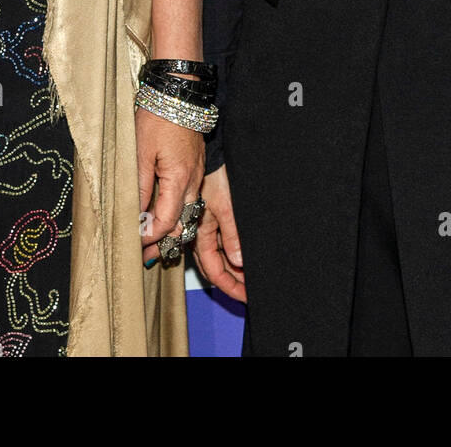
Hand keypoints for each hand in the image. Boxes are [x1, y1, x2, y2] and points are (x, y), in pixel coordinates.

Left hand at [136, 107, 204, 264]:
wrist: (179, 91)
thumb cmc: (158, 117)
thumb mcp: (140, 152)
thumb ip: (139, 187)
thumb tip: (135, 216)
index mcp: (180, 179)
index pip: (167, 221)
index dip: (150, 236)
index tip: (134, 244)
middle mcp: (193, 180)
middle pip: (182, 222)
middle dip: (163, 240)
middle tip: (144, 254)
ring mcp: (197, 172)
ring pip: (189, 211)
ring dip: (172, 227)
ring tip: (153, 241)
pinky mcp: (196, 165)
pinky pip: (190, 197)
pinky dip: (177, 210)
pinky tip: (164, 213)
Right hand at [194, 163, 244, 301]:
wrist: (209, 154)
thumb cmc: (214, 175)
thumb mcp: (227, 206)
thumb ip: (231, 235)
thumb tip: (238, 261)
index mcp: (201, 233)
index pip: (214, 271)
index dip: (229, 286)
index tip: (246, 296)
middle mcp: (199, 233)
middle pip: (213, 267)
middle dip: (231, 281)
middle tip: (251, 289)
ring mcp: (203, 225)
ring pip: (215, 256)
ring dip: (232, 268)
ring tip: (250, 275)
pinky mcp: (208, 216)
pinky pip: (217, 243)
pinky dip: (230, 253)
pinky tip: (242, 255)